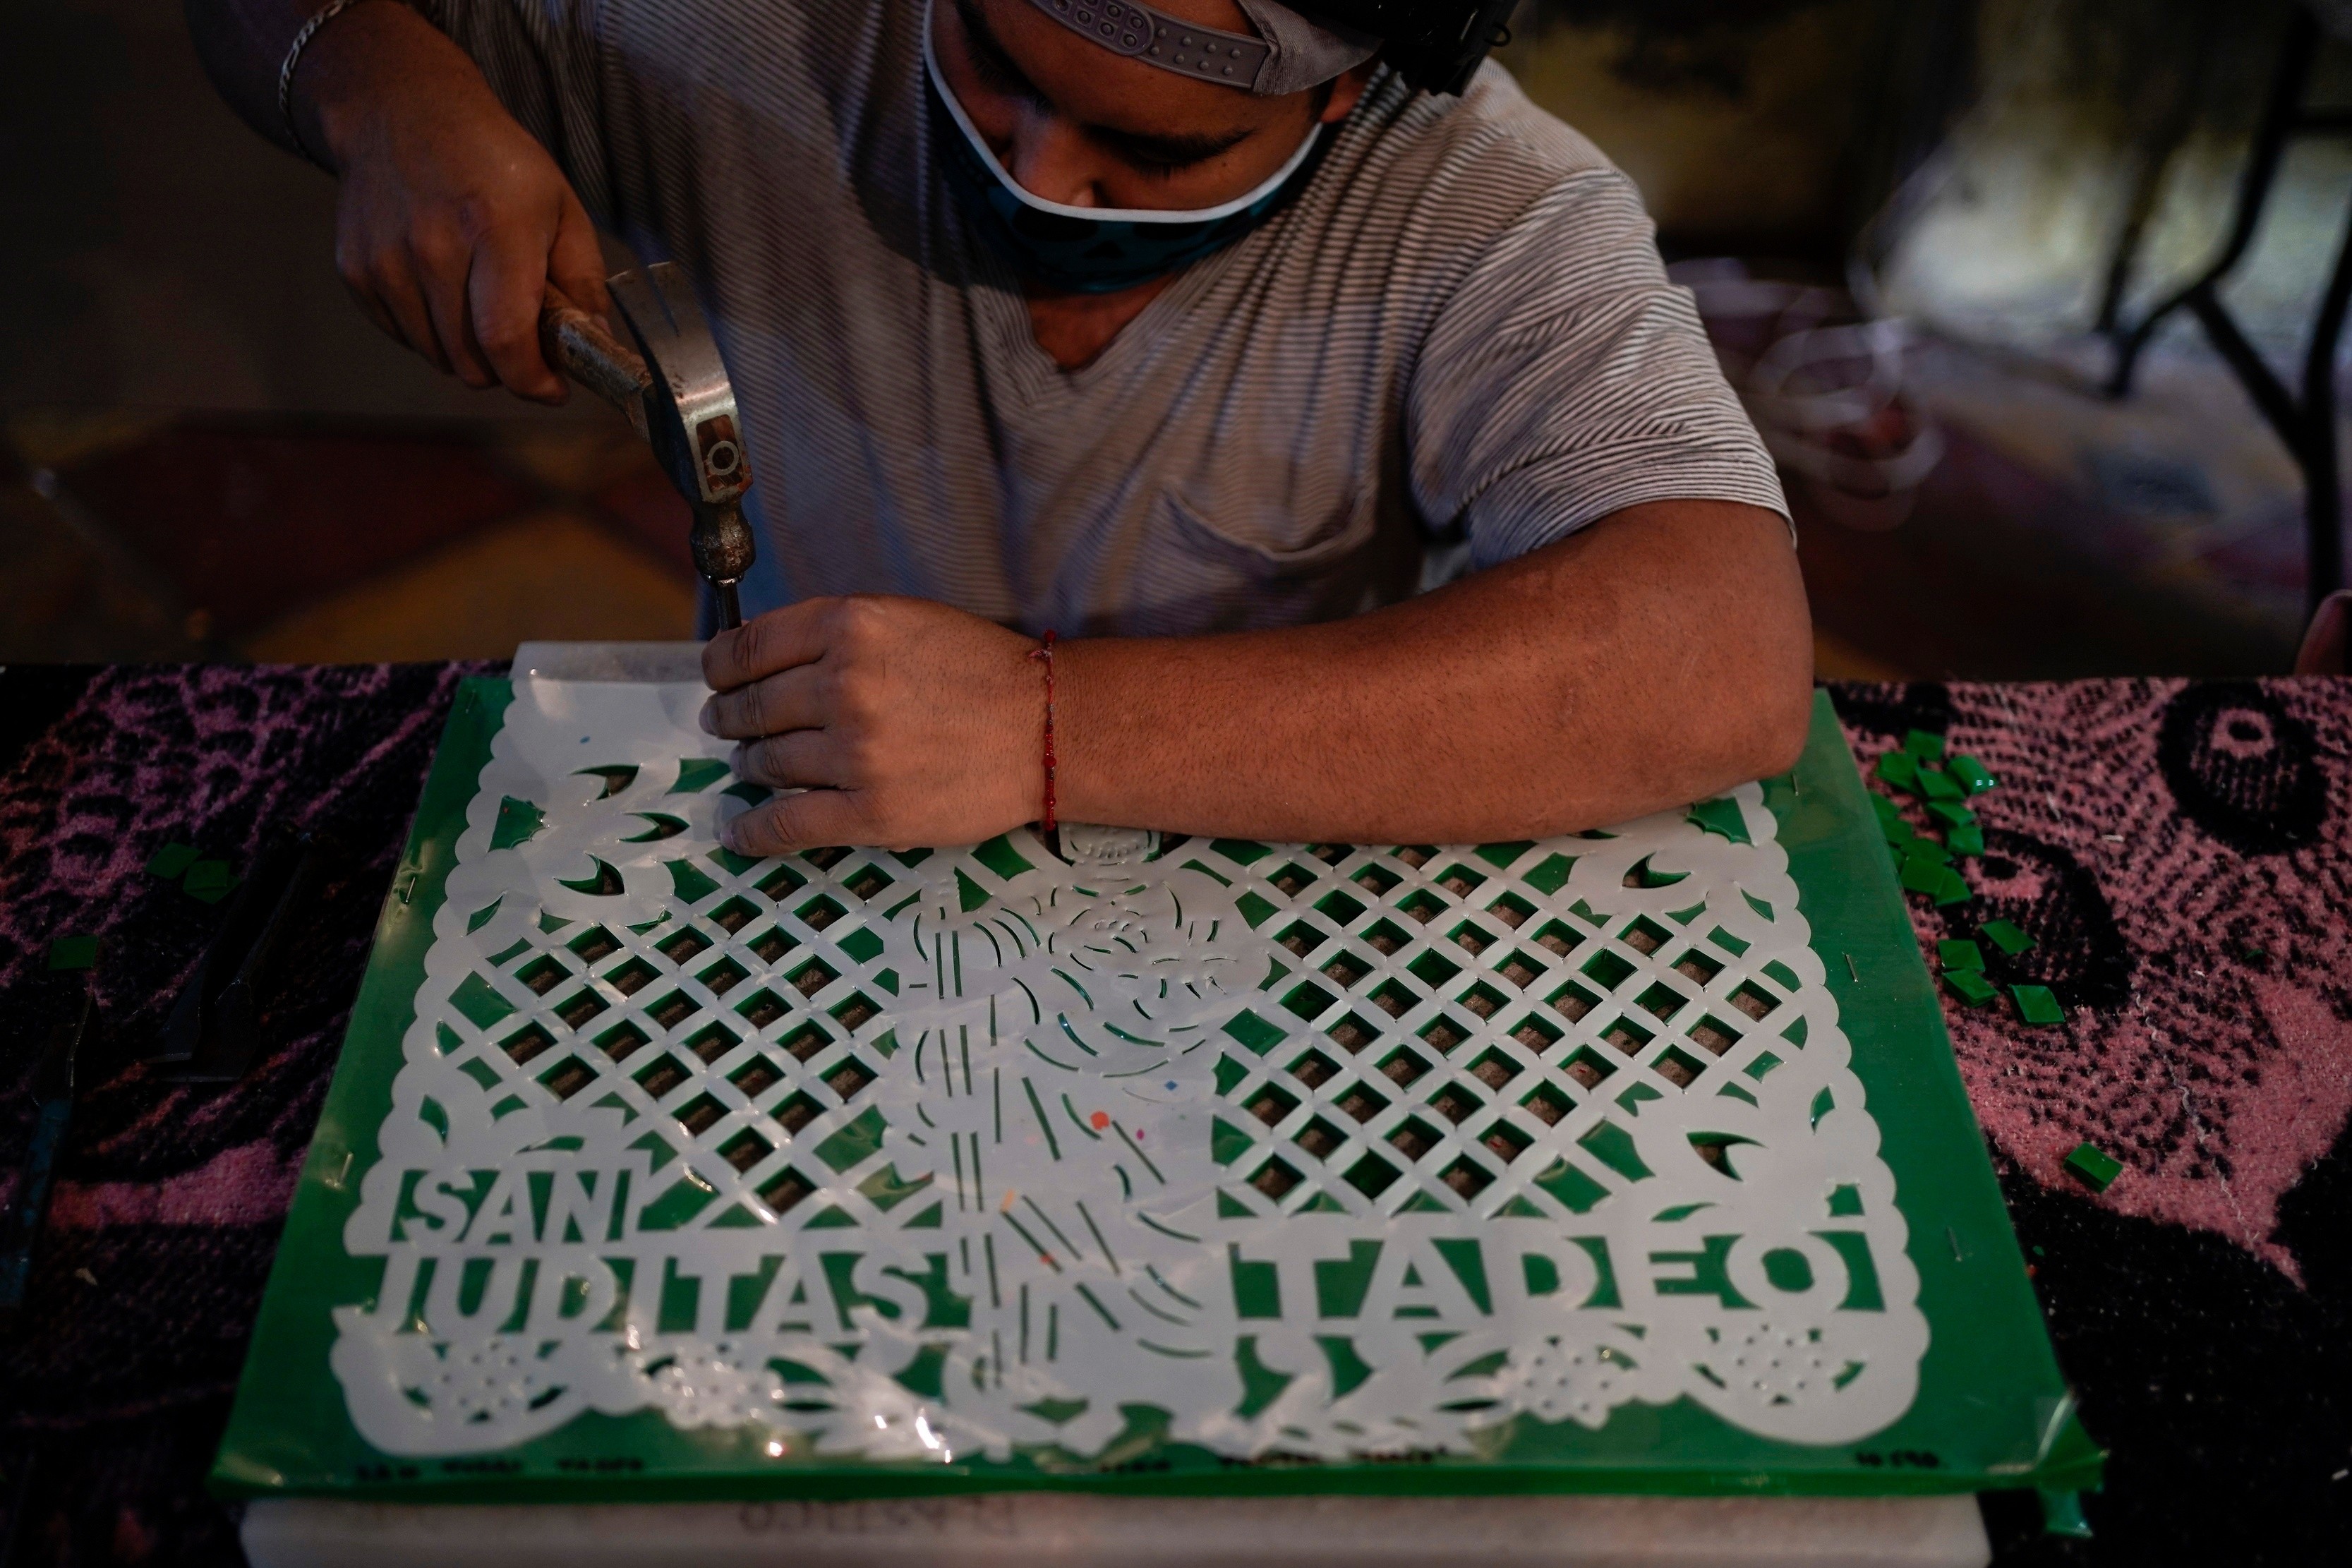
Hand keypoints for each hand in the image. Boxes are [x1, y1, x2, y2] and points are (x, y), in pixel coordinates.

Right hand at [298, 2, 606, 402]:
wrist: (401, 110)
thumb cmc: (492, 160)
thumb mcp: (560, 207)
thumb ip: (583, 281)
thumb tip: (593, 341)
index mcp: (495, 229)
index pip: (506, 341)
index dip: (533, 382)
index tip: (553, 387)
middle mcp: (432, 248)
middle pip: (472, 363)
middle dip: (507, 368)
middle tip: (523, 338)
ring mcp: (386, 261)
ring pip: (438, 357)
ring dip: (468, 351)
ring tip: (480, 302)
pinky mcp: (356, 270)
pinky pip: (404, 337)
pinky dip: (431, 331)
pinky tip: (443, 288)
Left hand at [700, 597, 1045, 851]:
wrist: (1048, 728)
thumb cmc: (981, 671)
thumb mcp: (904, 620)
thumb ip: (835, 634)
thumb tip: (761, 662)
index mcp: (850, 626)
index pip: (748, 647)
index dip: (721, 667)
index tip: (718, 678)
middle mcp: (845, 684)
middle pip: (751, 707)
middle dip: (731, 719)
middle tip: (728, 726)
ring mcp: (855, 752)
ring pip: (766, 763)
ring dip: (750, 768)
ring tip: (755, 768)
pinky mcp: (871, 811)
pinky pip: (787, 823)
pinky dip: (752, 831)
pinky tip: (738, 833)